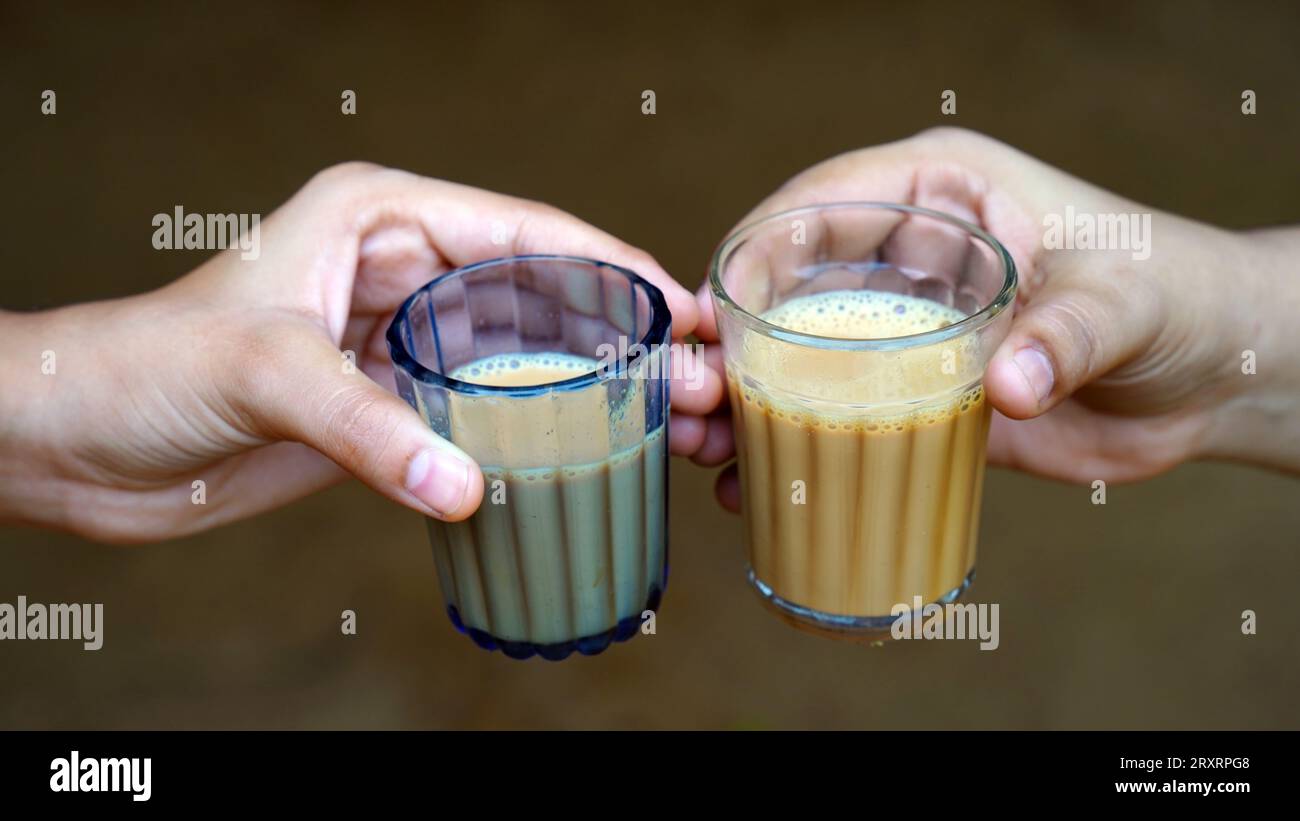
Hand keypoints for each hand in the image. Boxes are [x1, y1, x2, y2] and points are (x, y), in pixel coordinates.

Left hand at [0, 163, 721, 541]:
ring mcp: (397, 338)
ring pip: (521, 355)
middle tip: (701, 381)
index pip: (523, 230)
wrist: (79, 443)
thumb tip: (469, 485)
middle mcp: (398, 267)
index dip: (613, 268)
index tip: (685, 310)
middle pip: (540, 295)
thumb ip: (369, 428)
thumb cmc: (145, 368)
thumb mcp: (264, 373)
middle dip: (624, 335)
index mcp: (379, 215)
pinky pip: (482, 409)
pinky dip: (537, 429)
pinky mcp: (387, 402)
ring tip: (673, 420)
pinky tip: (591, 451)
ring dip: (594, 386)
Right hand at [685, 127, 1299, 510]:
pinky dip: (791, 451)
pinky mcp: (915, 395)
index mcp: (938, 193)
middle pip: (784, 288)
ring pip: (795, 357)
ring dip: (742, 402)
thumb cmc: (1175, 296)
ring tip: (706, 450)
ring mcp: (903, 330)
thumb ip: (1069, 332)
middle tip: (696, 401)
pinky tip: (756, 492)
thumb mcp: (1127, 299)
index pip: (817, 206)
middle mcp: (903, 257)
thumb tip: (1009, 383)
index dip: (752, 255)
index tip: (714, 321)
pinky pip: (835, 417)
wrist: (1210, 375)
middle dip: (726, 342)